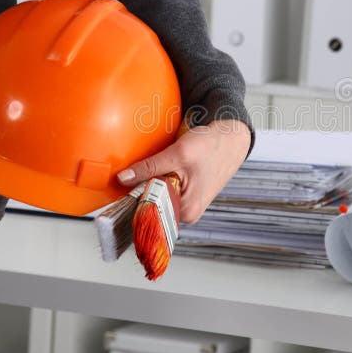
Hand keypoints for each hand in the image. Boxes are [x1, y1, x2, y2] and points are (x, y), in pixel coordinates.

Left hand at [117, 119, 250, 223]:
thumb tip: (123, 178)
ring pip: (157, 197)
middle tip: (132, 173)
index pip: (148, 210)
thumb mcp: (178, 154)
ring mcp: (186, 206)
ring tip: (148, 170)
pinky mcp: (186, 196)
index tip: (119, 185)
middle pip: (151, 205)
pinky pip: (164, 191)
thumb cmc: (212, 146)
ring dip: (149, 183)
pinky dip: (158, 180)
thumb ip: (149, 167)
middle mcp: (187, 214)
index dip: (131, 196)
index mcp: (186, 211)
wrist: (232, 138)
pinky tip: (159, 170)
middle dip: (140, 189)